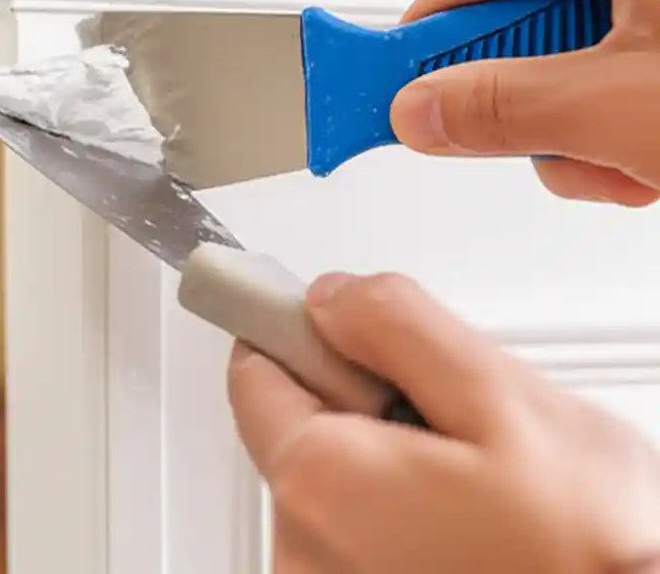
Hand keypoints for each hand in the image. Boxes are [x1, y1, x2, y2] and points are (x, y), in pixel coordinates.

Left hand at [229, 272, 659, 572]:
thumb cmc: (591, 552)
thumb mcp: (505, 399)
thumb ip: (399, 329)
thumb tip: (329, 297)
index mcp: (318, 482)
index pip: (254, 373)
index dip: (304, 331)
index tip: (338, 318)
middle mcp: (300, 547)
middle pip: (298, 428)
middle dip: (365, 400)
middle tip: (452, 414)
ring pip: (335, 481)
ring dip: (390, 459)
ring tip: (477, 481)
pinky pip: (357, 532)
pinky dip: (400, 512)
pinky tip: (468, 521)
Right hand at [390, 0, 659, 206]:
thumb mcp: (627, 105)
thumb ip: (508, 107)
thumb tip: (423, 108)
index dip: (429, 37)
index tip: (379, 80)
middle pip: (541, 23)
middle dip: (539, 107)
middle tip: (538, 143)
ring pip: (587, 59)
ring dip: (591, 132)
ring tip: (634, 158)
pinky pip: (632, 67)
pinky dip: (633, 125)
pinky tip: (655, 153)